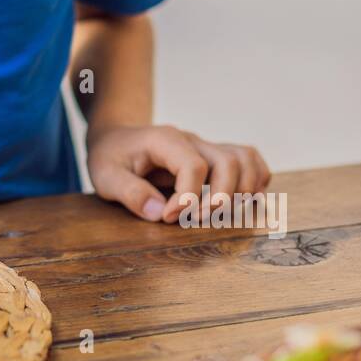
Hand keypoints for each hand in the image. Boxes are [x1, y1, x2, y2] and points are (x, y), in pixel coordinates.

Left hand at [86, 125, 270, 223]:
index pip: (193, 166)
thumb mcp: (105, 174)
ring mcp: (206, 147)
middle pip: (227, 162)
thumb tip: (158, 213)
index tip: (168, 218)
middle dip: (219, 199)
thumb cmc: (111, 157)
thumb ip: (129, 192)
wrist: (116, 138)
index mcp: (165, 140)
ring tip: (219, 215)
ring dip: (243, 191)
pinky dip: (255, 181)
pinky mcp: (214, 158)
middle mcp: (191, 140)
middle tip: (196, 221)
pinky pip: (249, 160)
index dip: (188, 198)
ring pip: (245, 159)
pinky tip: (240, 202)